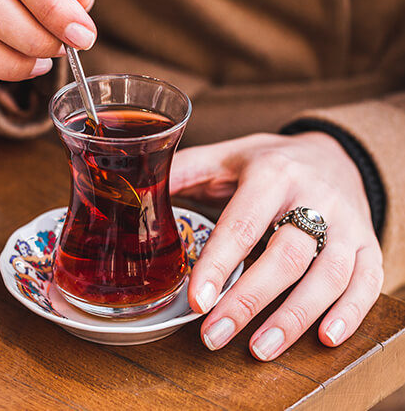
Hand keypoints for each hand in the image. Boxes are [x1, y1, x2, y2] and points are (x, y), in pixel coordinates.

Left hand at [171, 132, 382, 360]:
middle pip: (287, 256)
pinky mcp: (369, 244)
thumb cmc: (268, 163)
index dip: (220, 264)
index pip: (243, 224)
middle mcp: (316, 196)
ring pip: (330, 275)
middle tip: (215, 335)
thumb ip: (183, 173)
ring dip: (294, 317)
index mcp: (272, 174)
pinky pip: (368, 282)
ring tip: (260, 348)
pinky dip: (350, 314)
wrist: (332, 154)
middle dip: (249, 301)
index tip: (197, 300)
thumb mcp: (225, 157)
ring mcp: (349, 223)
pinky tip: (323, 338)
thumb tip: (133, 194)